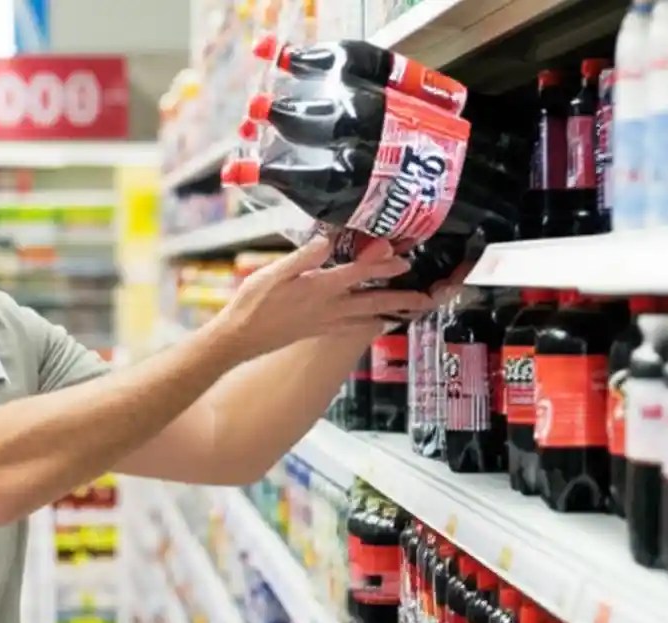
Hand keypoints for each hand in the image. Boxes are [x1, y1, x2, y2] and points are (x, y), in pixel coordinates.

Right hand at [210, 235, 438, 361]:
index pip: (359, 273)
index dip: (381, 261)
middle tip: (428, 296)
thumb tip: (327, 240)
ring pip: (368, 317)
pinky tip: (378, 324)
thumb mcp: (272, 273)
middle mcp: (329, 307)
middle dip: (402, 297)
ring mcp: (326, 322)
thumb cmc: (252, 303)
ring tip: (413, 310)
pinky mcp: (320, 331)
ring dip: (393, 312)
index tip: (402, 254)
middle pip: (373, 300)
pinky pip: (354, 328)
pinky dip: (371, 325)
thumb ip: (303, 257)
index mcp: (319, 288)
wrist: (239, 338)